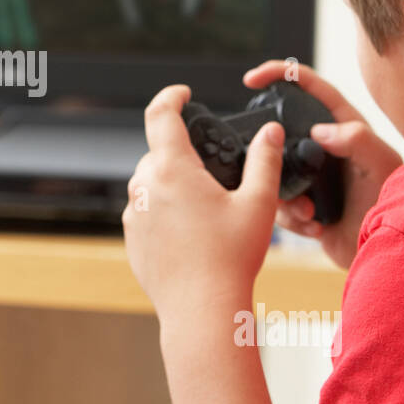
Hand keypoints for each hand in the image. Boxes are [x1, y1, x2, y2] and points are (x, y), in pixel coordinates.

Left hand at [123, 84, 284, 319]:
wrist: (201, 310)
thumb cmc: (231, 257)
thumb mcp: (258, 203)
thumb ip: (264, 160)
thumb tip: (270, 132)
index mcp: (171, 168)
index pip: (160, 115)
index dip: (171, 96)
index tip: (183, 93)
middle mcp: (144, 186)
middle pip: (159, 153)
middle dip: (183, 154)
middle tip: (214, 172)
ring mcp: (135, 214)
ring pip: (151, 183)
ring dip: (173, 183)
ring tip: (208, 207)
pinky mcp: (132, 239)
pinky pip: (146, 212)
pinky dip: (165, 211)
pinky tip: (193, 233)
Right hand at [243, 60, 402, 268]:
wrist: (389, 251)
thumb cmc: (395, 203)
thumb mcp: (382, 165)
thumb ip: (357, 139)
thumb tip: (319, 130)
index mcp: (344, 125)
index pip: (309, 87)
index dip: (279, 74)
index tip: (251, 80)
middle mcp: (324, 147)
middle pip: (280, 131)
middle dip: (268, 151)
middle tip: (266, 165)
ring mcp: (311, 175)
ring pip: (272, 170)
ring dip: (282, 194)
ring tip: (308, 211)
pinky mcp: (303, 203)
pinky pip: (278, 203)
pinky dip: (290, 217)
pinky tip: (314, 225)